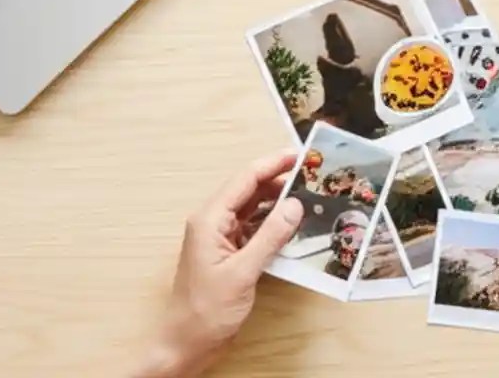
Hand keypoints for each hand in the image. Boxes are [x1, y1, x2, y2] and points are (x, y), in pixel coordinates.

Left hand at [133, 150, 303, 377]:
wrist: (186, 344)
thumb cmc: (206, 311)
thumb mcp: (243, 272)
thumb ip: (270, 236)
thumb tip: (294, 205)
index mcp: (209, 219)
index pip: (245, 179)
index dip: (273, 164)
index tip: (300, 155)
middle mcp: (213, 222)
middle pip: (249, 189)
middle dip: (279, 178)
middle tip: (312, 175)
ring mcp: (220, 237)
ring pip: (252, 207)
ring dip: (277, 200)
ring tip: (307, 194)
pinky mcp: (228, 252)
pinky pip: (253, 227)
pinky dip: (272, 222)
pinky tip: (292, 223)